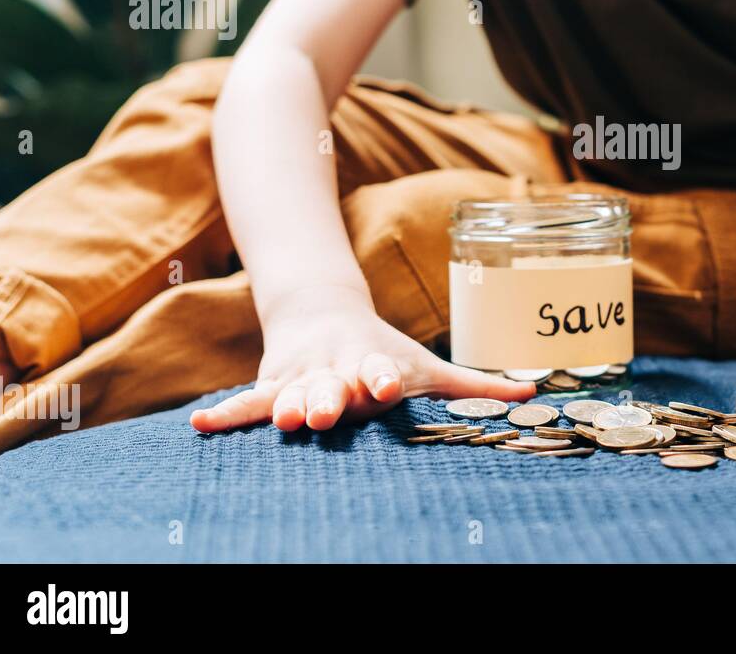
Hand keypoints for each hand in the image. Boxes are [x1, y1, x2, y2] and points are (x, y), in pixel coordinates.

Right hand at [190, 298, 532, 433]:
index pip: (379, 370)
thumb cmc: (383, 352)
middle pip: (330, 384)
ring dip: (285, 405)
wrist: (322, 311)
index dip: (380, 377)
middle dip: (328, 396)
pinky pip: (249, 401)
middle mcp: (334, 368)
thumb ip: (476, 386)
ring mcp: (300, 376)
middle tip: (325, 411)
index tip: (383, 386)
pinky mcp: (272, 384)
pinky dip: (227, 413)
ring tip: (282, 418)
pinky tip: (201, 425)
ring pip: (289, 393)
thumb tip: (533, 392)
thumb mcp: (428, 364)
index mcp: (373, 362)